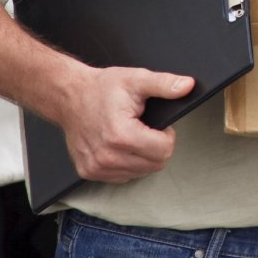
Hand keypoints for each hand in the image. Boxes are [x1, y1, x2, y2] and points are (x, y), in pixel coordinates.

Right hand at [57, 66, 194, 182]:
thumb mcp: (137, 80)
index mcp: (121, 135)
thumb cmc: (102, 88)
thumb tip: (188, 86)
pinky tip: (120, 146)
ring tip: (131, 135)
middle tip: (145, 129)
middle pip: (155, 164)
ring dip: (143, 157)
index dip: (167, 135)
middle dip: (157, 147)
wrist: (69, 96)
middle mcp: (106, 156)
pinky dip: (128, 164)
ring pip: (141, 173)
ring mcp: (96, 167)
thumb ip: (165, 84)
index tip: (157, 125)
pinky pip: (123, 176)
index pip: (164, 150)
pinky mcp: (88, 172)